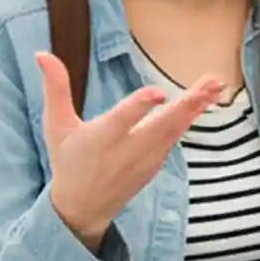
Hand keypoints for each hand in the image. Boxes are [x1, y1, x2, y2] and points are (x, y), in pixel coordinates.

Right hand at [37, 52, 221, 252]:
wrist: (83, 207)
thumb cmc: (68, 161)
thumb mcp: (56, 126)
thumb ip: (56, 89)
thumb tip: (43, 53)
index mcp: (100, 139)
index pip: (122, 120)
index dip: (139, 106)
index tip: (158, 93)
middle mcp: (127, 150)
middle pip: (162, 126)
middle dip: (187, 105)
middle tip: (210, 84)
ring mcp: (146, 159)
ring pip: (175, 130)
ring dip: (197, 106)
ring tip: (216, 85)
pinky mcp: (157, 162)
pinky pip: (176, 137)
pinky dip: (191, 119)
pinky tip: (206, 100)